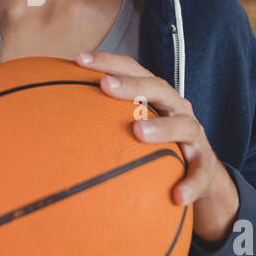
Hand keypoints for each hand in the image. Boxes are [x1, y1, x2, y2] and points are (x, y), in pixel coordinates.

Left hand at [72, 51, 239, 244]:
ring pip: (183, 126)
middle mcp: (177, 109)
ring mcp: (194, 137)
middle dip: (132, 85)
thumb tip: (51, 115)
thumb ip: (102, 118)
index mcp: (157, 96)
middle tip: (105, 85)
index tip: (78, 59)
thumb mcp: (134, 125)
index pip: (133, 70)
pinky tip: (176, 197)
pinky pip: (199, 174)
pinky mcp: (205, 166)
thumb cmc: (157, 143)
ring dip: (162, 128)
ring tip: (138, 132)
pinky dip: (190, 184)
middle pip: (158, 88)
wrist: (201, 173)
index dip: (108, 62)